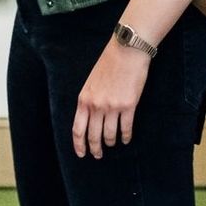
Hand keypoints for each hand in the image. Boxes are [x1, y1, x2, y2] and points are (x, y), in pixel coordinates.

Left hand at [72, 41, 150, 158]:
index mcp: (84, 99)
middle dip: (95, 148)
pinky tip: (126, 138)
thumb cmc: (109, 63)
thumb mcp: (91, 82)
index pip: (77, 129)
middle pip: (93, 136)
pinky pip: (126, 128)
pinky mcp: (128, 106)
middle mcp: (96, 106)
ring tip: (113, 144)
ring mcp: (112, 107)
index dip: (79, 145)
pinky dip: (126, 136)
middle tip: (98, 155)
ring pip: (109, 134)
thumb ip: (89, 100)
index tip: (81, 154)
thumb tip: (90, 118)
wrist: (127, 50)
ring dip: (111, 142)